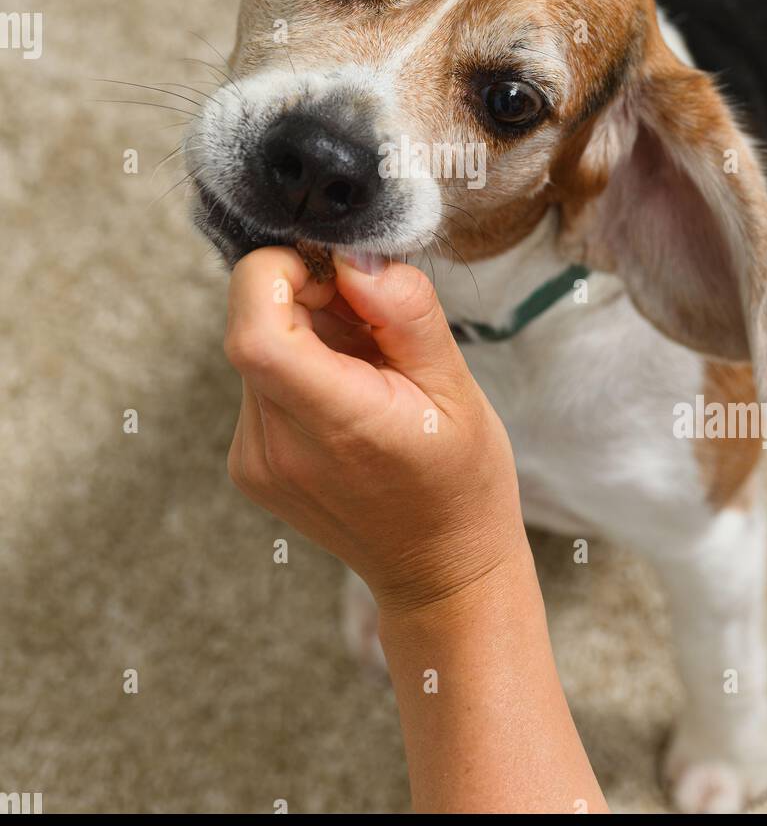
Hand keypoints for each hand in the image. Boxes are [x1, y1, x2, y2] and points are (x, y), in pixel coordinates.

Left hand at [224, 247, 526, 614]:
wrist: (440, 569)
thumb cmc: (460, 478)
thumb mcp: (456, 385)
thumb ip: (404, 312)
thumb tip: (355, 256)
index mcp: (336, 424)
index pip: (253, 330)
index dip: (279, 275)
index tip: (332, 273)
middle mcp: (276, 446)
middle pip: (250, 326)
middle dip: (303, 296)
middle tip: (367, 319)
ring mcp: (254, 459)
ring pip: (253, 348)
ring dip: (302, 332)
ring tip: (366, 366)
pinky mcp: (247, 462)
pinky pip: (258, 381)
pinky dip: (295, 365)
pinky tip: (346, 393)